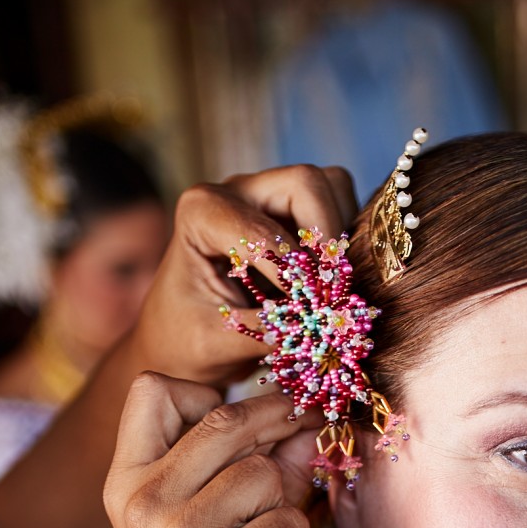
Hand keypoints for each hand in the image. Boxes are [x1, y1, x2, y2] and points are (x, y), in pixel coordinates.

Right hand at [104, 374, 319, 527]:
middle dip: (276, 428)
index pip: (154, 390)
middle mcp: (147, 504)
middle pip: (225, 418)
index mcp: (126, 487)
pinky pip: (293, 522)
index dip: (210, 394)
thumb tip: (308, 419)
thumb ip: (248, 471)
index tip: (247, 418)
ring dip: (285, 505)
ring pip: (266, 473)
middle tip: (308, 438)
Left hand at [133, 164, 357, 387]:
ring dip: (341, 239)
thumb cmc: (186, 340)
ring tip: (331, 288)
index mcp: (201, 214)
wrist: (180, 341)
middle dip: (328, 238)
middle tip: (330, 292)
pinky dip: (346, 247)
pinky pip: (340, 210)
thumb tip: (319, 327)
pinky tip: (331, 285)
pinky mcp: (294, 215)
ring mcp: (269, 199)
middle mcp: (237, 193)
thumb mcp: (217, 343)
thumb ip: (265, 331)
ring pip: (331, 188)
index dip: (294, 272)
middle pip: (306, 184)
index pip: (263, 229)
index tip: (309, 312)